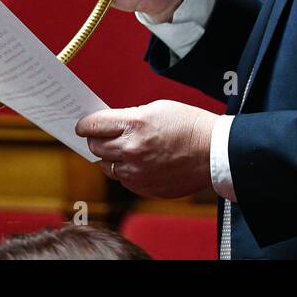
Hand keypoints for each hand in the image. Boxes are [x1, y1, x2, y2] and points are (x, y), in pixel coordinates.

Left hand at [76, 100, 217, 197]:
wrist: (214, 152)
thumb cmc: (188, 125)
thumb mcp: (157, 108)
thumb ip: (129, 117)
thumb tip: (108, 125)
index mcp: (135, 124)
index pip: (93, 125)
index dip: (85, 125)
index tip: (82, 126)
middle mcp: (132, 149)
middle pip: (95, 146)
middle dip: (96, 139)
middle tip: (102, 136)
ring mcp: (137, 172)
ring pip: (106, 166)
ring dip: (109, 157)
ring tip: (122, 150)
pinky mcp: (144, 188)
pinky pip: (123, 180)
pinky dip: (126, 171)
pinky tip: (138, 162)